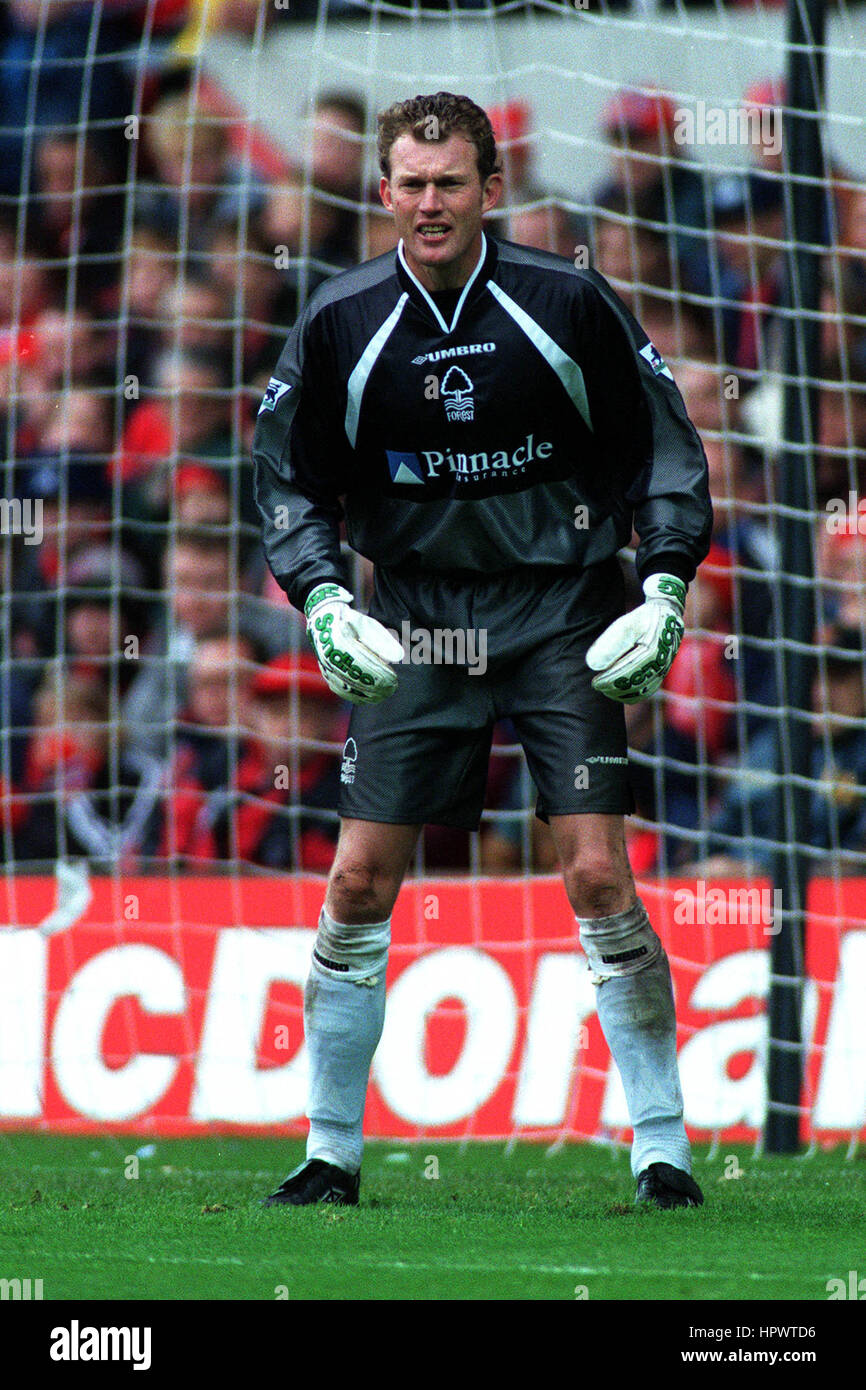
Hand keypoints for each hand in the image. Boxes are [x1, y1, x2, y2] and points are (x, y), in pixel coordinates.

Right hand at [304, 583, 403, 703]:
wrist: (324, 620)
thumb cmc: (350, 621)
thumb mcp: (367, 625)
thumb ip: (382, 641)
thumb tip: (399, 657)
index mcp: (340, 642)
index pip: (364, 665)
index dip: (379, 675)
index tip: (393, 680)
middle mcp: (330, 657)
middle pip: (356, 679)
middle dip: (375, 687)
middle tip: (391, 689)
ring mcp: (326, 666)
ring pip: (347, 687)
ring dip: (366, 694)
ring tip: (382, 696)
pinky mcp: (325, 672)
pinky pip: (339, 689)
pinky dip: (353, 695)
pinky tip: (366, 698)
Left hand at [586, 573, 685, 703]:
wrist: (666, 615)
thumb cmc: (642, 618)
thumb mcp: (625, 625)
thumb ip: (610, 644)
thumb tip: (593, 666)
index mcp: (650, 651)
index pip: (625, 674)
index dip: (608, 681)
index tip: (595, 682)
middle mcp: (659, 664)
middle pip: (632, 686)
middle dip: (612, 688)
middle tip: (597, 685)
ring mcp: (662, 670)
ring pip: (640, 691)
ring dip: (621, 693)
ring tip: (605, 689)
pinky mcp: (661, 673)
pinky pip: (647, 690)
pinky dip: (632, 695)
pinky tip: (618, 692)